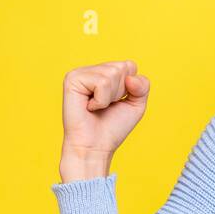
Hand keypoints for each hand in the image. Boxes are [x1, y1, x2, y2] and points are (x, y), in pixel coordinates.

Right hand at [59, 60, 150, 180]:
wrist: (95, 147)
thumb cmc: (112, 127)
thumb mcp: (136, 104)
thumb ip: (142, 86)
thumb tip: (130, 77)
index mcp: (104, 72)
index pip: (130, 65)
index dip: (131, 87)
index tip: (117, 102)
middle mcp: (91, 70)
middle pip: (123, 67)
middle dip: (120, 91)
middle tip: (106, 106)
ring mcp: (80, 73)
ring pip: (113, 73)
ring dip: (110, 97)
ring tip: (97, 107)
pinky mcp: (72, 79)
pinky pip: (101, 83)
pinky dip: (101, 100)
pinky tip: (89, 107)